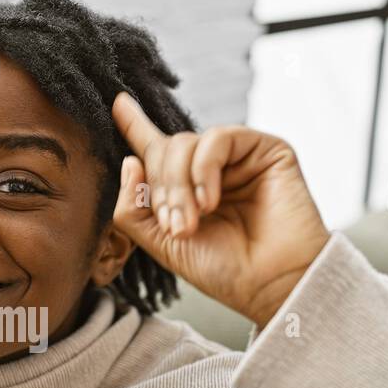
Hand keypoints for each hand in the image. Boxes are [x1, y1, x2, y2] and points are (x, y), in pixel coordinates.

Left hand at [110, 91, 331, 326]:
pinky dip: (204, 170)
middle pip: (164, 149)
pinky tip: (210, 201)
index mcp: (186, 188)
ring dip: (178, 185)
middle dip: (160, 188)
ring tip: (191, 223)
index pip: (156, 150)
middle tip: (174, 226)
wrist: (270, 284)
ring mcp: (237, 157)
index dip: (135, 125)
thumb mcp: (162, 244)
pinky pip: (217, 139)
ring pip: (184, 143)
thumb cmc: (222, 269)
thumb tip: (129, 161)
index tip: (117, 103)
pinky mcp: (265, 149)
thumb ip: (133, 209)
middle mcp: (210, 168)